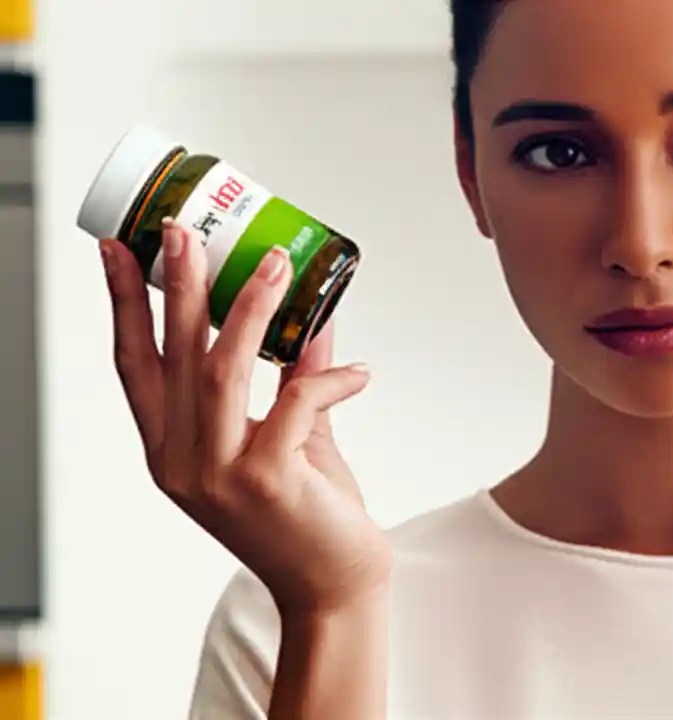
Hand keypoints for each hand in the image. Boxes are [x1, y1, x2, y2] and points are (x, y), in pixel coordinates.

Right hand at [101, 221, 390, 615]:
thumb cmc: (307, 513)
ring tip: (277, 263)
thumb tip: (313, 311)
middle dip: (177, 284)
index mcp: (172, 448)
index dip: (123, 303)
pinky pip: (295, 403)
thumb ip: (294, 378)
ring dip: (250, 308)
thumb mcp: (292, 436)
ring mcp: (219, 474)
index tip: (120, 247)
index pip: (133, 363)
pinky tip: (360, 372)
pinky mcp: (266, 482)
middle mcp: (182, 461)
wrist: (333, 587)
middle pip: (171, 354)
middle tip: (185, 229)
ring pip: (221, 369)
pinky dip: (329, 377)